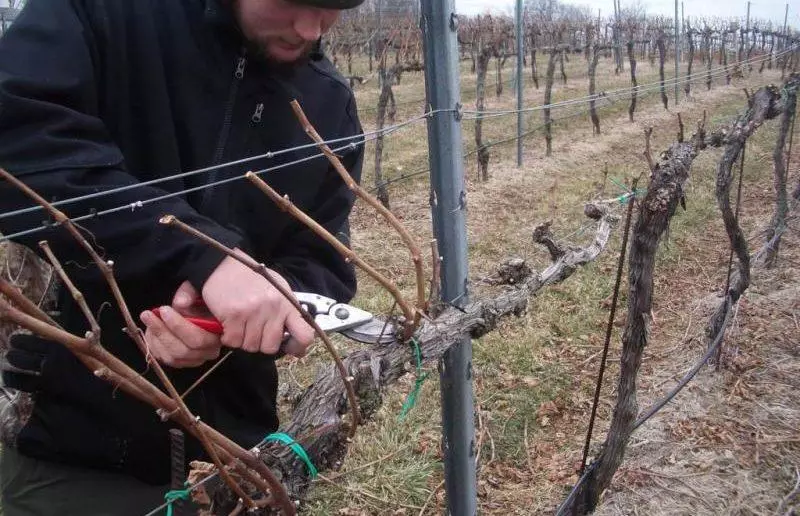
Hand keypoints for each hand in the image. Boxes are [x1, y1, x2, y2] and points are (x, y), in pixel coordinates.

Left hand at [139, 281, 221, 367]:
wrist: (202, 310)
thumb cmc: (201, 301)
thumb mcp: (198, 291)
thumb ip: (189, 294)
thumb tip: (179, 303)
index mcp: (219, 335)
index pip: (198, 339)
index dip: (178, 327)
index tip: (164, 310)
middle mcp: (209, 352)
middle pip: (183, 351)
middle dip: (162, 332)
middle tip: (148, 314)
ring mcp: (195, 360)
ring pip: (172, 357)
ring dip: (155, 339)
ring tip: (148, 319)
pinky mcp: (183, 362)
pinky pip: (165, 359)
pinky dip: (154, 346)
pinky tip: (150, 330)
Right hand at [200, 249, 314, 356]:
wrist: (223, 265)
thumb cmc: (252, 280)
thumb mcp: (278, 291)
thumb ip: (287, 314)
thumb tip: (298, 345)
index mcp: (287, 303)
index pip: (304, 334)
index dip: (298, 347)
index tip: (291, 348)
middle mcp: (273, 308)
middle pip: (270, 347)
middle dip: (261, 343)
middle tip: (255, 331)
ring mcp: (253, 311)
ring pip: (250, 346)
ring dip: (244, 340)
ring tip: (241, 324)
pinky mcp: (234, 314)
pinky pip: (233, 341)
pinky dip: (229, 337)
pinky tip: (229, 324)